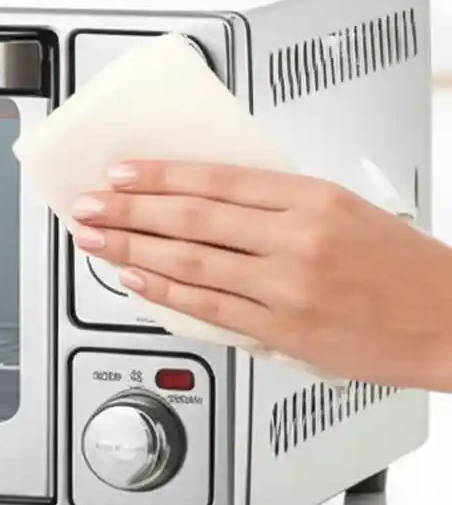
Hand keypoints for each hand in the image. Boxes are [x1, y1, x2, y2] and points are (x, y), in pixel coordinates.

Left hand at [71, 160, 451, 389]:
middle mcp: (297, 240)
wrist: (451, 321)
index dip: (159, 175)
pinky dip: (164, 294)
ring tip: (96, 241)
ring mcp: (286, 288)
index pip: (216, 178)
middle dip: (129, 211)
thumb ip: (277, 202)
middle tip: (89, 205)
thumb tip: (205, 198)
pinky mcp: (282, 332)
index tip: (121, 172)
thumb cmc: (402, 266)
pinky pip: (208, 309)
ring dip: (132, 250)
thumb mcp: (344, 208)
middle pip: (192, 217)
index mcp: (314, 198)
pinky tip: (135, 280)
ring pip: (190, 263)